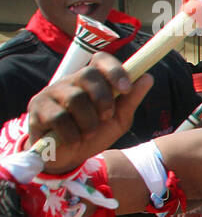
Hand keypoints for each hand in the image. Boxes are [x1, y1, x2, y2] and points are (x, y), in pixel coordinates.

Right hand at [26, 54, 152, 173]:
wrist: (69, 156)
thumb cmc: (95, 133)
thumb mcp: (118, 120)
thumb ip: (131, 100)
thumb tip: (147, 77)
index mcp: (92, 80)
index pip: (101, 59)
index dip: (114, 70)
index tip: (126, 88)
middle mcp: (70, 81)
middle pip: (88, 75)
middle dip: (103, 99)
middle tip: (106, 117)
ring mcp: (51, 92)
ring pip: (74, 98)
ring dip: (88, 121)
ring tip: (89, 133)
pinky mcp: (37, 108)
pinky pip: (58, 117)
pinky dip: (72, 133)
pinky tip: (74, 139)